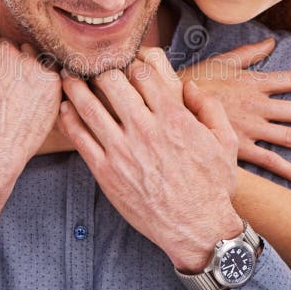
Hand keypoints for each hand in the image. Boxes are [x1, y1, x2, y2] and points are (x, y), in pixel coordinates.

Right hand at [0, 28, 61, 255]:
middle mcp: (4, 51)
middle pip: (7, 46)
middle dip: (1, 62)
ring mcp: (30, 66)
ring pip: (29, 57)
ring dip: (24, 70)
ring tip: (13, 98)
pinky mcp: (50, 82)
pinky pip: (49, 72)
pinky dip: (42, 84)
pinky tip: (30, 102)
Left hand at [58, 46, 242, 271]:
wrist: (197, 229)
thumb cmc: (212, 186)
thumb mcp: (225, 142)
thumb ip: (209, 108)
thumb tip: (189, 85)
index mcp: (174, 118)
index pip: (143, 73)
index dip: (131, 61)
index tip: (124, 60)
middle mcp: (145, 130)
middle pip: (112, 82)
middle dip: (100, 68)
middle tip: (90, 62)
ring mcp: (123, 151)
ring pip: (89, 107)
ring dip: (75, 86)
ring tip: (68, 75)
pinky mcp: (106, 172)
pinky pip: (80, 138)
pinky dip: (69, 119)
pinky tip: (65, 108)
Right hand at [179, 38, 290, 183]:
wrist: (166, 106)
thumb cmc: (192, 83)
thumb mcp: (220, 62)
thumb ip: (248, 54)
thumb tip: (271, 43)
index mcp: (254, 83)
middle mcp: (257, 106)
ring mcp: (249, 128)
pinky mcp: (237, 148)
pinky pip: (269, 161)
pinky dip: (289, 170)